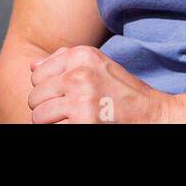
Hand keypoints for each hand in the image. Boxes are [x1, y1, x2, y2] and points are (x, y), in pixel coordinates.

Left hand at [28, 45, 175, 123]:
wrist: (153, 115)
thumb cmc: (123, 92)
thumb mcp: (98, 65)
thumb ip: (64, 61)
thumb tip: (32, 66)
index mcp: (81, 55)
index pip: (37, 74)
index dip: (46, 89)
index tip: (63, 96)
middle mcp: (78, 74)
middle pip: (35, 97)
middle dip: (46, 108)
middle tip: (67, 113)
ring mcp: (80, 99)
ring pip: (39, 116)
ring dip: (51, 123)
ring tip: (70, 120)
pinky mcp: (82, 122)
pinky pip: (52, 129)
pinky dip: (61, 129)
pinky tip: (78, 126)